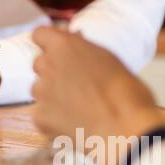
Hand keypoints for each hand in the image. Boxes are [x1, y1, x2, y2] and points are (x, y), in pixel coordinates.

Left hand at [30, 28, 164, 146]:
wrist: (125, 130)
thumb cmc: (125, 93)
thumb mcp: (108, 58)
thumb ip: (83, 48)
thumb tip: (74, 41)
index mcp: (63, 45)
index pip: (40, 34)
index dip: (48, 43)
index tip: (57, 51)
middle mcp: (47, 65)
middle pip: (39, 63)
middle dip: (52, 71)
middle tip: (75, 84)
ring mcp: (41, 92)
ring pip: (39, 89)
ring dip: (52, 95)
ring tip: (78, 106)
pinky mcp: (39, 117)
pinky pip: (41, 114)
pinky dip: (53, 118)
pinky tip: (74, 122)